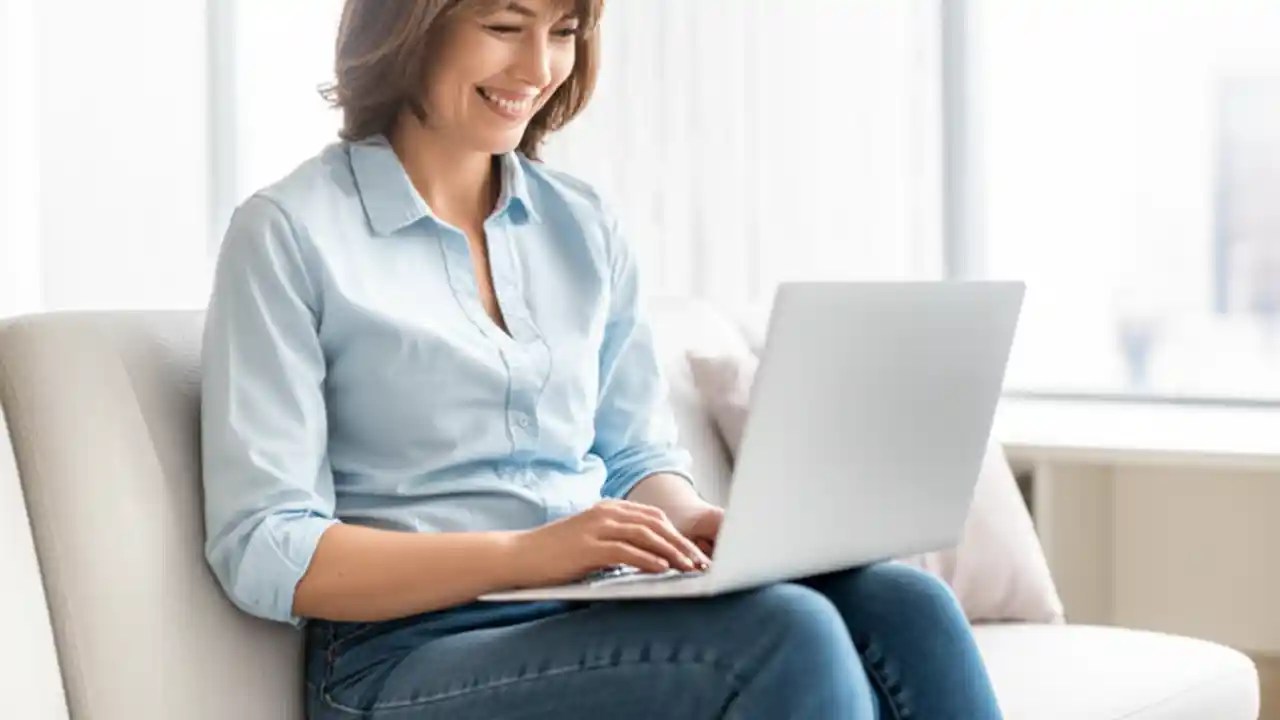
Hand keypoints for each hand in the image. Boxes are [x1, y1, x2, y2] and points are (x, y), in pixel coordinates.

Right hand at [510, 500, 712, 588]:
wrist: (520, 556)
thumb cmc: (555, 555)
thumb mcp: (591, 543)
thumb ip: (618, 544)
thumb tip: (652, 559)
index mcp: (608, 509)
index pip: (653, 516)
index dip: (677, 534)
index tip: (695, 552)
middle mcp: (605, 513)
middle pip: (655, 523)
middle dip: (681, 543)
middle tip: (700, 562)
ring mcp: (596, 527)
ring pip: (646, 534)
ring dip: (671, 552)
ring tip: (689, 568)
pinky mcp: (588, 546)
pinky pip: (626, 550)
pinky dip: (648, 559)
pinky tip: (663, 569)